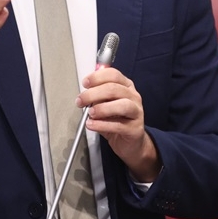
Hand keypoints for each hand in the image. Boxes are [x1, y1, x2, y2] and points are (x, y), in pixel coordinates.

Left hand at [78, 67, 159, 181]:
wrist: (130, 143)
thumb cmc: (117, 121)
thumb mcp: (106, 105)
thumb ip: (97, 98)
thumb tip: (84, 94)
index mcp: (126, 87)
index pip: (113, 75)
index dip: (97, 77)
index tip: (85, 83)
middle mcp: (134, 97)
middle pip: (114, 89)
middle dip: (93, 94)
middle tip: (81, 101)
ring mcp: (137, 112)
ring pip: (122, 105)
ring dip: (102, 108)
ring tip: (90, 113)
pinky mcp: (135, 129)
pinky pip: (119, 125)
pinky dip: (102, 125)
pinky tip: (92, 125)